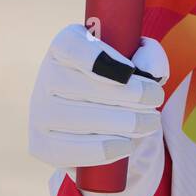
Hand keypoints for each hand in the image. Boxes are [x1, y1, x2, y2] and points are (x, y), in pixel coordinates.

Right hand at [29, 22, 168, 171]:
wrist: (99, 116)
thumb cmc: (121, 80)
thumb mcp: (139, 61)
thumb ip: (149, 56)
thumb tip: (148, 69)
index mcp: (66, 45)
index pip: (72, 46)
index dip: (100, 59)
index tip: (130, 71)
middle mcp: (46, 75)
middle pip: (82, 86)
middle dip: (128, 95)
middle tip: (155, 99)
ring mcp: (40, 111)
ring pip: (79, 118)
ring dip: (122, 123)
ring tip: (150, 122)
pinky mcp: (41, 144)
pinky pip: (68, 150)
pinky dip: (101, 150)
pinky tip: (126, 145)